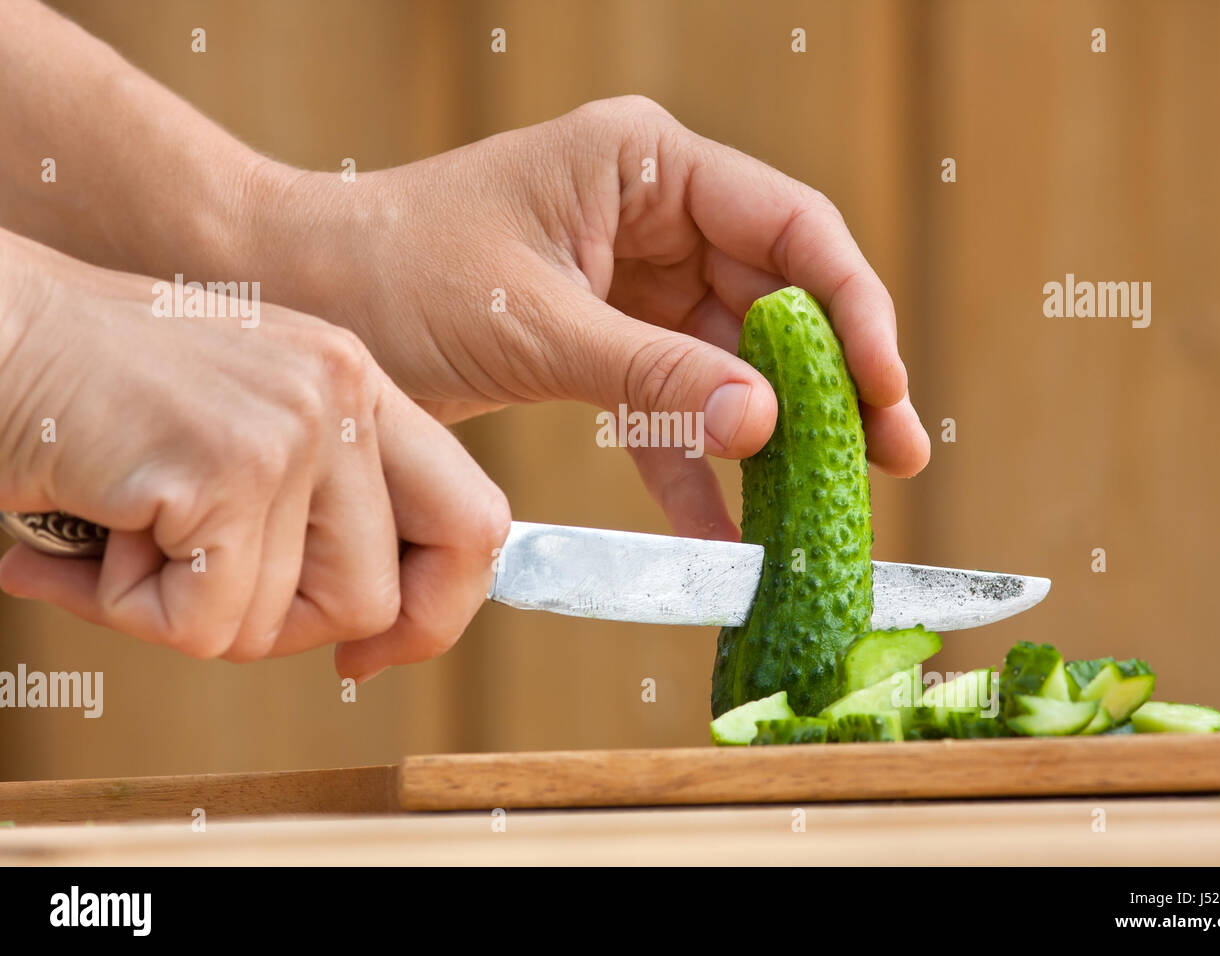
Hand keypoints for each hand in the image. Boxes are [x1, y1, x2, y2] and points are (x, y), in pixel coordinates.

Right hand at [0, 229, 509, 679]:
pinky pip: (205, 625)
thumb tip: (377, 635)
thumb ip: (313, 508)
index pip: (475, 523)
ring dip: (182, 610)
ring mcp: (290, 426)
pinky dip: (128, 610)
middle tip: (193, 587)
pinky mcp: (222, 466)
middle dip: (279, 628)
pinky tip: (88, 535)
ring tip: (122, 530)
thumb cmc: (90, 395)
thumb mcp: (240, 427)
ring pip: (278, 624)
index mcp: (359, 387)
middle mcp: (342, 394)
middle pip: (373, 600)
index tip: (370, 652)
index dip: (437, 611)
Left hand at [257, 96, 930, 539]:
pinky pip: (668, 403)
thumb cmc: (392, 273)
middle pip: (777, 297)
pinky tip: (726, 528)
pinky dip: (691, 464)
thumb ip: (653, 375)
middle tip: (890, 458)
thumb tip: (766, 425)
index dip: (851, 310)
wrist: (299, 298)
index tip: (886, 390)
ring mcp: (630, 278)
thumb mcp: (533, 326)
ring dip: (772, 434)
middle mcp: (651, 212)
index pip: (789, 227)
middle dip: (831, 384)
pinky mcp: (602, 338)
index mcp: (643, 164)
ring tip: (829, 504)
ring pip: (731, 359)